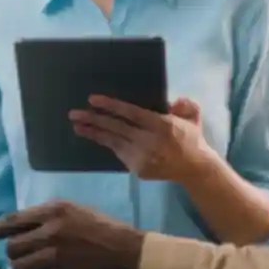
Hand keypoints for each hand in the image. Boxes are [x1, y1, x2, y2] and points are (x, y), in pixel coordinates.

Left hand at [0, 200, 145, 268]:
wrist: (134, 257)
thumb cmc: (108, 233)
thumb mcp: (78, 214)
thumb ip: (49, 221)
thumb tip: (20, 233)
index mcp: (54, 211)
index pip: (11, 221)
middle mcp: (50, 231)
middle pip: (13, 248)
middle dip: (20, 256)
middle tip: (36, 258)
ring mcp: (54, 256)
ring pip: (22, 268)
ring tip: (54, 268)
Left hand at [70, 95, 216, 181]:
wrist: (194, 168)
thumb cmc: (190, 138)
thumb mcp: (193, 117)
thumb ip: (186, 105)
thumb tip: (173, 101)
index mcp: (161, 125)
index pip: (131, 113)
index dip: (111, 106)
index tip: (93, 100)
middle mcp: (148, 142)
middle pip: (116, 128)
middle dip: (93, 120)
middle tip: (73, 113)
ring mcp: (141, 157)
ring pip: (112, 142)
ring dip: (93, 133)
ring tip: (76, 126)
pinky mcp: (137, 169)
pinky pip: (118, 152)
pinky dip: (106, 143)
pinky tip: (94, 135)